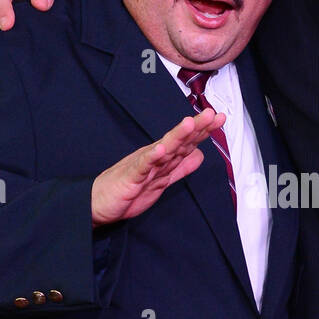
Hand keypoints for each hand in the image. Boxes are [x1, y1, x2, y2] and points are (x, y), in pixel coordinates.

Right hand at [91, 111, 225, 225]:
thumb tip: (201, 155)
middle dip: (196, 128)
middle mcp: (155, 157)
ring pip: (163, 149)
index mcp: (163, 158)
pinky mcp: (131, 176)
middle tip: (211, 114)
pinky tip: (161, 149)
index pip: (187, 142)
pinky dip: (152, 157)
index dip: (203, 131)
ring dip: (176, 136)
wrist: (98, 203)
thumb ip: (181, 168)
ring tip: (189, 124)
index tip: (220, 118)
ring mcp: (143, 165)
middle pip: (178, 140)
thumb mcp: (162, 180)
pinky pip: (142, 166)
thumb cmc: (129, 191)